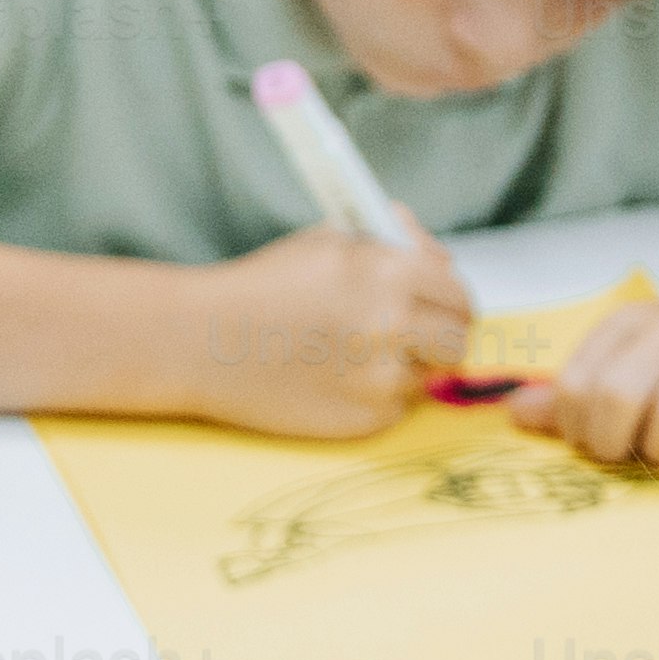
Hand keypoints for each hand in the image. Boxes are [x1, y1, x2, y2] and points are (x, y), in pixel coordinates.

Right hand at [190, 226, 474, 436]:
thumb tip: (438, 254)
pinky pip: (397, 406)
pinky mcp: (367, 417)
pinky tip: (333, 378)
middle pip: (460, 341)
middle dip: (442, 338)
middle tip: (417, 337)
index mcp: (391, 272)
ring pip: (429, 375)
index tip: (441, 308)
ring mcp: (382, 376)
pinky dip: (376, 395)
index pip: (460, 295)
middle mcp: (394, 324)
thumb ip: (393, 243)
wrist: (198, 340)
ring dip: (406, 367)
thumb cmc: (264, 286)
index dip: (451, 302)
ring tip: (356, 354)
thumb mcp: (329, 242)